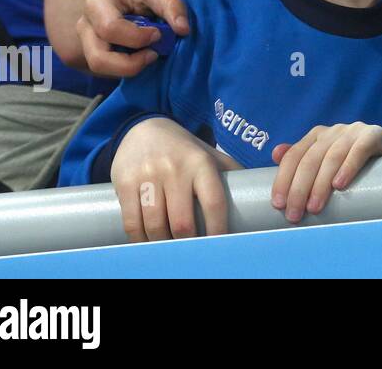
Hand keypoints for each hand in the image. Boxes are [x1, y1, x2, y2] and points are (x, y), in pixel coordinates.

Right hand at [76, 0, 189, 78]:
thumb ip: (171, 6)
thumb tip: (184, 30)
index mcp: (97, 4)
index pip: (110, 29)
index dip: (137, 37)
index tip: (158, 33)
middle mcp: (85, 26)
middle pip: (99, 58)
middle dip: (131, 64)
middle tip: (154, 54)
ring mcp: (86, 42)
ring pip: (100, 68)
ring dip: (129, 68)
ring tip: (149, 55)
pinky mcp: (92, 54)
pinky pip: (106, 70)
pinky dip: (126, 68)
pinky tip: (140, 56)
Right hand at [110, 117, 240, 241]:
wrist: (143, 129)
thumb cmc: (184, 149)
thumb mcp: (209, 154)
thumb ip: (230, 173)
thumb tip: (257, 194)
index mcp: (201, 163)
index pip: (214, 202)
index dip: (218, 229)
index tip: (219, 245)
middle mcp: (175, 169)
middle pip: (182, 221)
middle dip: (188, 243)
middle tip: (192, 252)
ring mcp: (148, 176)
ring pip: (155, 225)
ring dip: (162, 245)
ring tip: (169, 250)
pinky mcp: (124, 183)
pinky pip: (132, 222)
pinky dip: (140, 240)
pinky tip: (147, 244)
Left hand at [270, 122, 381, 222]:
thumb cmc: (353, 164)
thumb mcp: (325, 162)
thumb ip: (301, 159)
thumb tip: (275, 153)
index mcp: (316, 136)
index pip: (294, 156)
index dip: (283, 179)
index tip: (278, 204)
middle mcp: (333, 130)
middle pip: (310, 159)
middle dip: (299, 188)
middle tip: (295, 214)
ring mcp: (354, 131)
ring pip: (332, 157)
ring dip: (320, 184)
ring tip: (314, 207)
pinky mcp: (374, 135)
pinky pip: (359, 150)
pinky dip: (348, 167)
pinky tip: (340, 185)